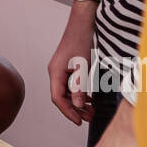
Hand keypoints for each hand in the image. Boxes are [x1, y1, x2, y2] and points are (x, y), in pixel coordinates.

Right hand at [48, 0, 96, 124]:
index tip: (78, 121)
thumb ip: (79, 87)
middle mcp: (55, 73)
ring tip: (90, 111)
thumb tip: (78, 106)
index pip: (58, 98)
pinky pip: (71, 85)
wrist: (82, 25)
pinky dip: (79, 93)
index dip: (68, 112)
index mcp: (55, 73)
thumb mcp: (82, 67)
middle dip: (74, 109)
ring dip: (78, 102)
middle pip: (62, 97)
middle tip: (88, 118)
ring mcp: (61, 70)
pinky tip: (89, 99)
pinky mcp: (67, 67)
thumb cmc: (81, 41)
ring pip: (67, 92)